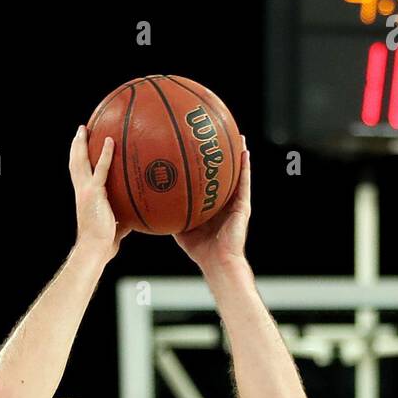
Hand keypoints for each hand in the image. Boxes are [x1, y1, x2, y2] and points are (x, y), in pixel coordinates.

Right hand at [69, 125, 130, 261]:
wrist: (95, 248)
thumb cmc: (104, 244)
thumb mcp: (115, 227)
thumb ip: (124, 219)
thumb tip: (136, 218)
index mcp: (84, 198)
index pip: (79, 175)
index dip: (78, 160)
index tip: (80, 147)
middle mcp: (82, 191)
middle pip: (75, 163)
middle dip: (76, 146)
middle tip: (80, 130)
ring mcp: (86, 191)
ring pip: (80, 162)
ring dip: (81, 144)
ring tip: (85, 128)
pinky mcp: (94, 193)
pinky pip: (101, 169)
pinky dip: (105, 154)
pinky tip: (110, 141)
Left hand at [173, 134, 249, 271]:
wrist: (218, 262)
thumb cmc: (200, 250)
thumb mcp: (180, 229)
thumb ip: (169, 215)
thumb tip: (152, 204)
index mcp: (212, 205)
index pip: (208, 181)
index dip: (204, 166)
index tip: (198, 148)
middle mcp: (224, 201)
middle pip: (223, 173)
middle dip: (221, 155)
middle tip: (216, 135)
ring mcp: (235, 203)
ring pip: (238, 174)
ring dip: (238, 154)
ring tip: (236, 134)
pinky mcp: (243, 206)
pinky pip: (245, 183)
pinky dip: (245, 167)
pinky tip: (244, 152)